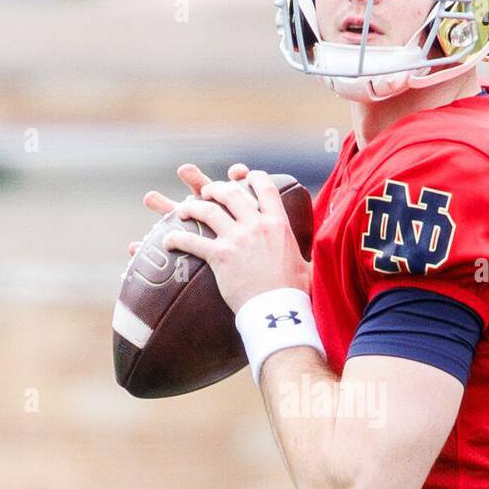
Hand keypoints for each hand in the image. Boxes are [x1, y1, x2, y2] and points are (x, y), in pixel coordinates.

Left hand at [138, 162, 310, 315]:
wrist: (280, 311)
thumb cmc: (295, 293)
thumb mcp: (306, 266)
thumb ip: (305, 256)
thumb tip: (321, 259)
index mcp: (278, 223)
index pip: (264, 187)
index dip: (251, 178)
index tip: (241, 177)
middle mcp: (257, 225)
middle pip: (230, 193)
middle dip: (215, 189)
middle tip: (207, 194)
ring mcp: (237, 239)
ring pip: (207, 210)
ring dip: (192, 207)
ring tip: (183, 211)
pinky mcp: (220, 256)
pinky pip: (192, 240)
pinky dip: (176, 238)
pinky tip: (168, 241)